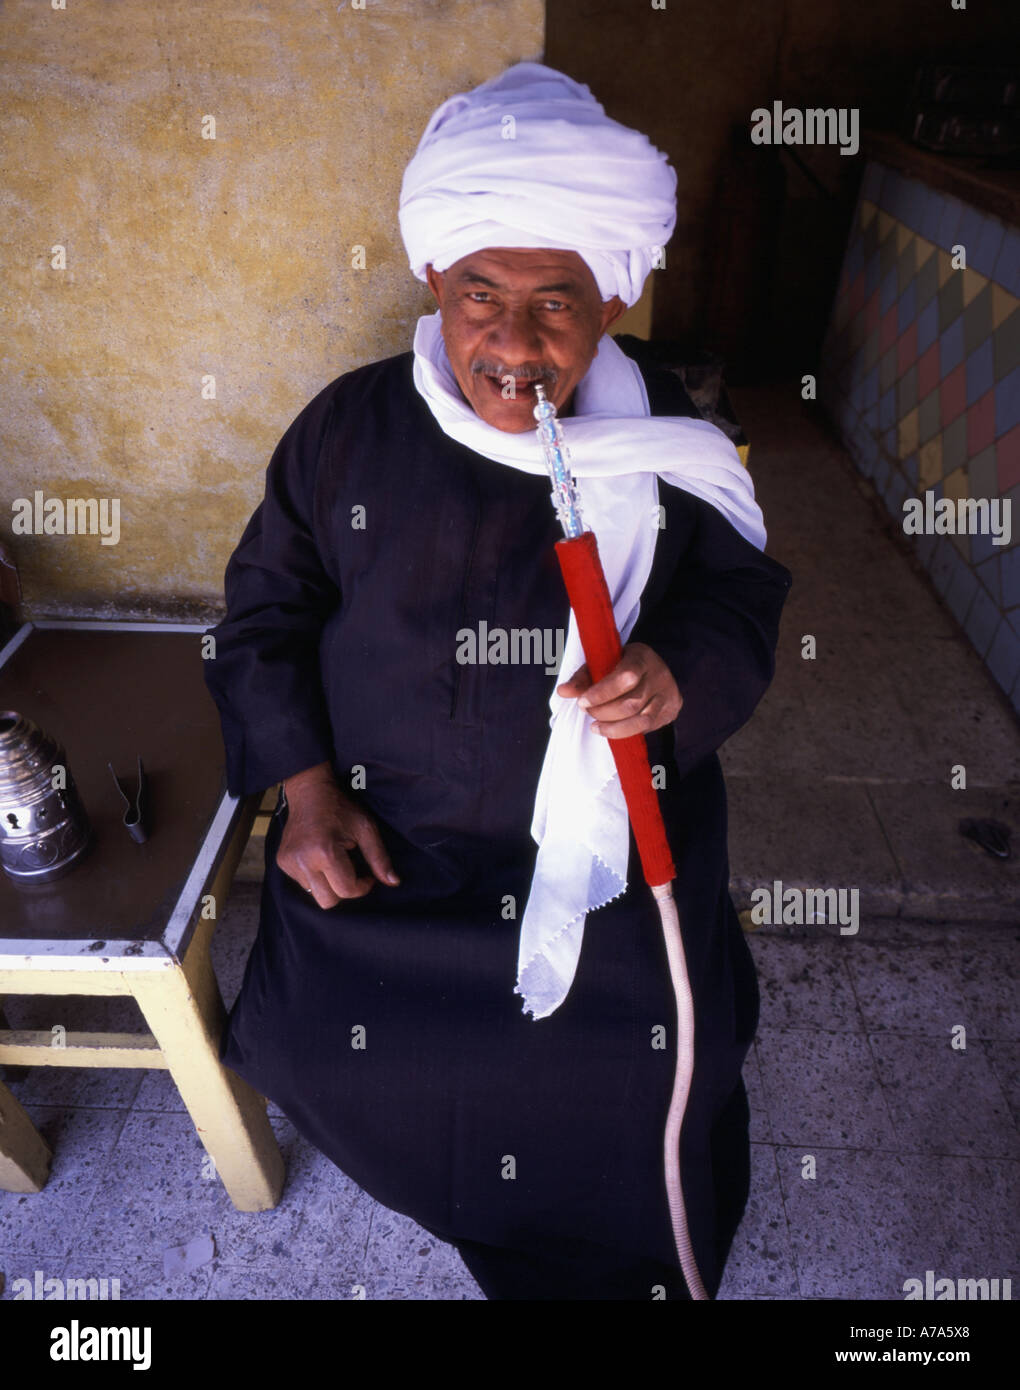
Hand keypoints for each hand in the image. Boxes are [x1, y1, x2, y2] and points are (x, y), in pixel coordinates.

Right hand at [276, 763, 399, 907]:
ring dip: (328, 883)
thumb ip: (379, 858)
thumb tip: (394, 883)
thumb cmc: (341, 808)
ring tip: (333, 859)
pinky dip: (315, 876)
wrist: (309, 792)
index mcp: (324, 852)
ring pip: (315, 893)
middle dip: (343, 890)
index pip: (346, 890)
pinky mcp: (282, 862)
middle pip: (328, 901)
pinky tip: (319, 857)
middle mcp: (303, 861)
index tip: (368, 875)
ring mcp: (289, 863)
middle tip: (351, 870)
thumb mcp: (366, 829)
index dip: (362, 887)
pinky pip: (304, 883)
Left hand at [556, 642, 682, 737]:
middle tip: (586, 711)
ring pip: (641, 721)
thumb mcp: (603, 663)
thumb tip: (563, 692)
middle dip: (603, 712)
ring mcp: (667, 695)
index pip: (625, 677)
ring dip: (612, 727)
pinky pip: (646, 728)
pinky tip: (610, 729)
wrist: (653, 670)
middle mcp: (659, 676)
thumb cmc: (622, 665)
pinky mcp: (670, 711)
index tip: (582, 701)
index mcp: (642, 657)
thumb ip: (583, 677)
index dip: (601, 693)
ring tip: (595, 726)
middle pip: (631, 703)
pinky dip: (624, 732)